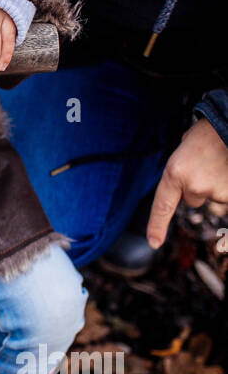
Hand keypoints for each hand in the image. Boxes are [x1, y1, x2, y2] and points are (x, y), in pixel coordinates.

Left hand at [147, 116, 227, 248]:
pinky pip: (225, 194)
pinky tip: (225, 167)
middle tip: (206, 164)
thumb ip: (181, 170)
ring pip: (212, 196)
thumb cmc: (208, 131)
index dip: (157, 226)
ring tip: (220, 160)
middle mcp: (193, 186)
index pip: (162, 206)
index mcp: (174, 173)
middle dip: (198, 185)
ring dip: (216, 183)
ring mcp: (215, 192)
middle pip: (192, 198)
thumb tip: (187, 184)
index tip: (154, 242)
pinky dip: (226, 184)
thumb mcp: (185, 147)